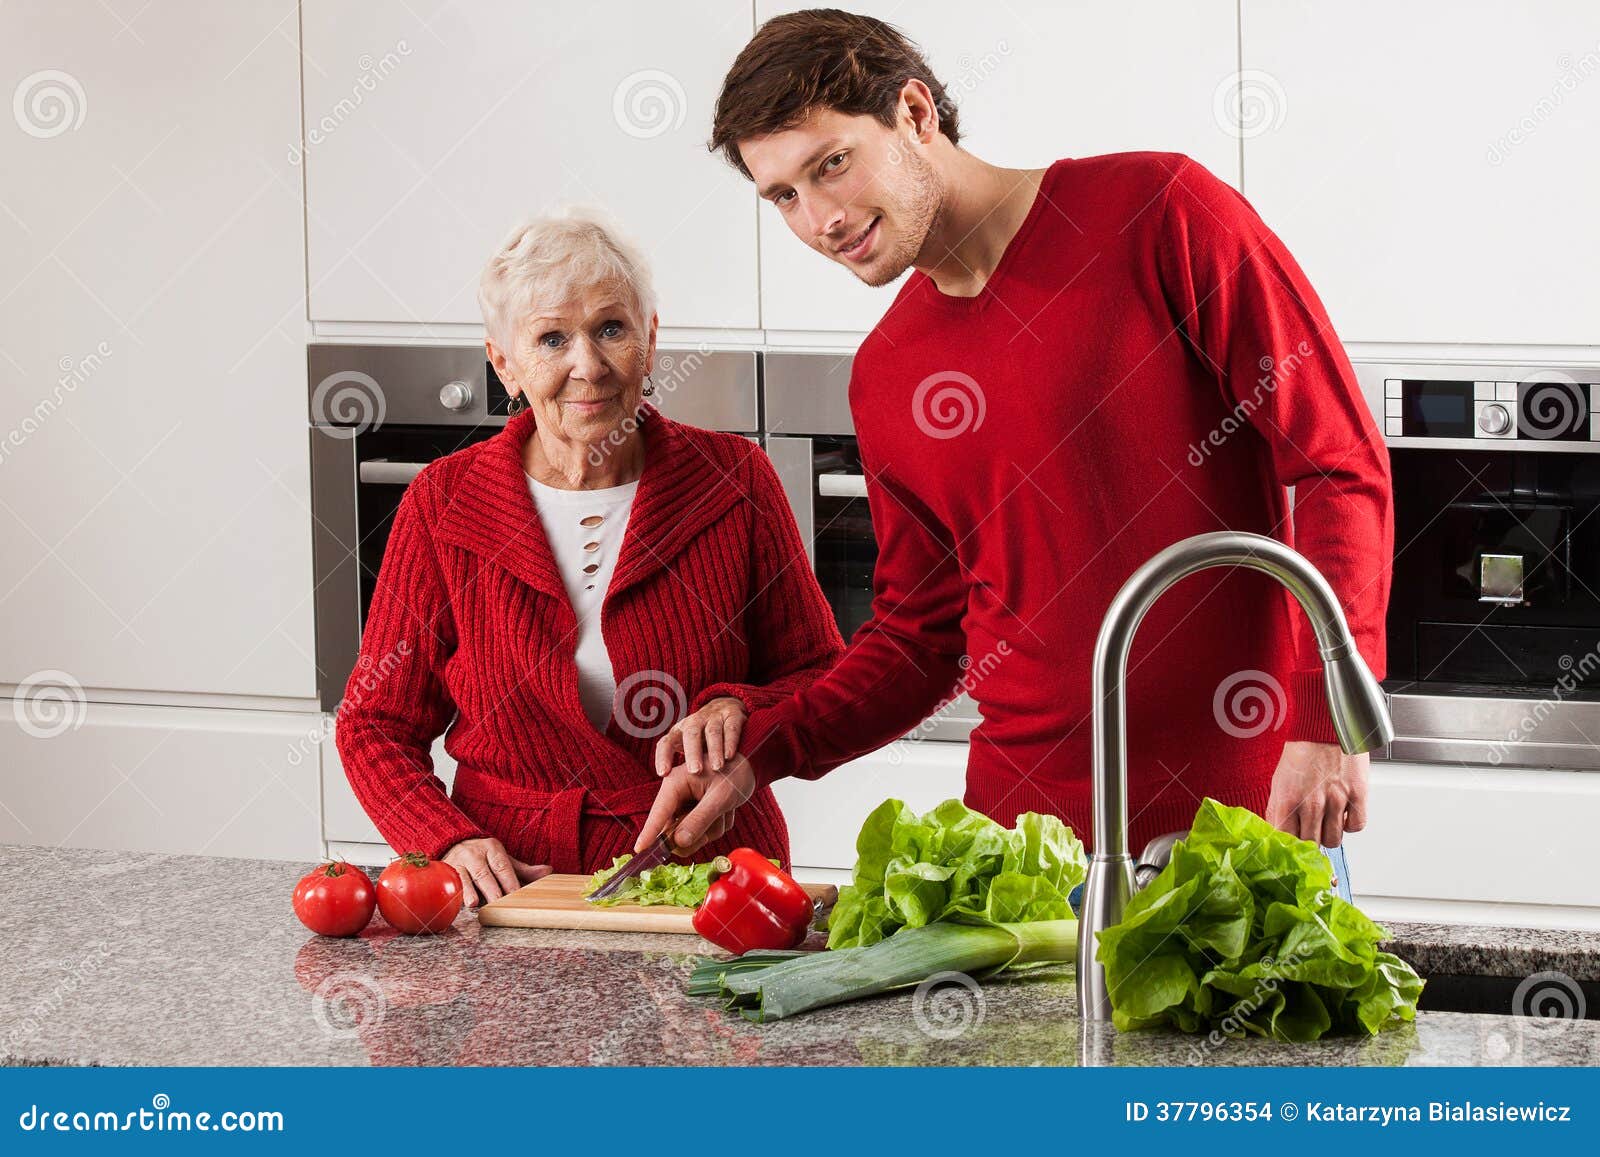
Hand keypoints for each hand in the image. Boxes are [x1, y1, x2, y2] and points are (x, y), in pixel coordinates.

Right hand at [441, 837, 550, 907]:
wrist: (453, 840)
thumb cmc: (483, 856)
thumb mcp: (503, 859)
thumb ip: (523, 869)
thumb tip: (548, 871)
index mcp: (493, 849)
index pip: (503, 867)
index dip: (509, 882)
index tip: (517, 896)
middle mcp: (475, 854)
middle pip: (484, 874)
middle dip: (491, 890)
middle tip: (499, 904)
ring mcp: (458, 862)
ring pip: (464, 878)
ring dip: (469, 891)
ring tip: (474, 903)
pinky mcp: (444, 870)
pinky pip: (449, 881)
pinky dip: (454, 892)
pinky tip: (456, 902)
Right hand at [636, 753, 756, 855]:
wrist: (748, 767)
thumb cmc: (734, 774)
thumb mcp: (720, 797)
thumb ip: (700, 819)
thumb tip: (678, 842)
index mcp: (675, 783)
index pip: (658, 813)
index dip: (649, 833)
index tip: (639, 850)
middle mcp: (675, 796)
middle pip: (673, 831)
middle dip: (699, 832)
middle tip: (717, 819)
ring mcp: (684, 807)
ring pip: (689, 836)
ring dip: (712, 829)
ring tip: (725, 810)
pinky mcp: (693, 815)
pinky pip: (702, 834)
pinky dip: (717, 827)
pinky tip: (725, 811)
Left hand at [654, 696, 745, 775]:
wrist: (725, 706)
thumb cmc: (702, 738)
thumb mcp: (688, 748)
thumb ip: (681, 767)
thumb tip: (674, 796)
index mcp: (679, 731)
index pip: (666, 742)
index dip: (663, 756)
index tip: (663, 774)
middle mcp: (695, 723)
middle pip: (691, 735)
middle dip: (692, 753)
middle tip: (695, 771)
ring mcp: (714, 718)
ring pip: (712, 732)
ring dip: (714, 750)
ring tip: (717, 768)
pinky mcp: (732, 715)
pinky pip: (731, 728)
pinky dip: (730, 742)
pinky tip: (730, 756)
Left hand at [1265, 741, 1368, 847]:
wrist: (1325, 727)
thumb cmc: (1302, 752)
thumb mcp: (1279, 781)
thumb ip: (1278, 809)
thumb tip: (1277, 833)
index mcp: (1288, 799)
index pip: (1286, 839)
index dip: (1289, 844)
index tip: (1292, 844)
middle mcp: (1312, 803)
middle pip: (1311, 843)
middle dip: (1310, 840)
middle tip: (1311, 831)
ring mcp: (1336, 800)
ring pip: (1334, 840)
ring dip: (1330, 834)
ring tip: (1327, 820)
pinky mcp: (1357, 794)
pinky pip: (1356, 826)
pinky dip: (1350, 824)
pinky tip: (1343, 814)